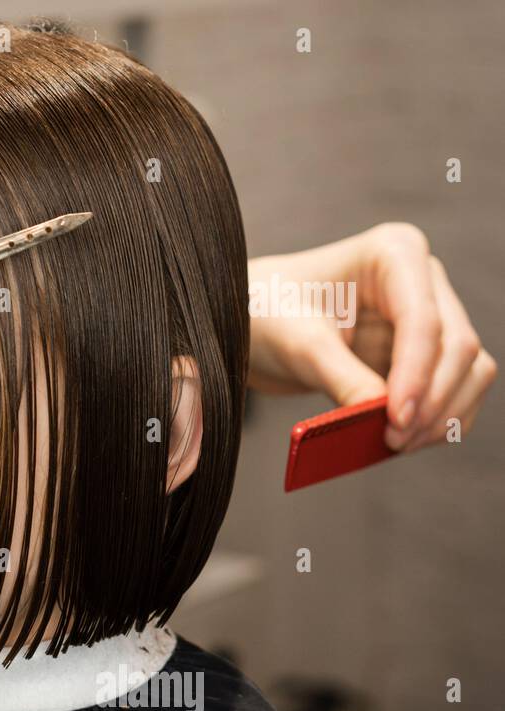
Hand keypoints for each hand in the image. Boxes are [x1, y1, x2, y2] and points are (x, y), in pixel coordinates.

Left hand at [247, 222, 495, 450]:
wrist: (254, 321)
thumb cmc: (269, 314)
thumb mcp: (298, 344)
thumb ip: (342, 378)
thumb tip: (385, 417)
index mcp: (394, 253)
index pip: (423, 319)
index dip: (417, 374)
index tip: (396, 418)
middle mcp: (423, 279)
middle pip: (457, 346)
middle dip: (432, 400)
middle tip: (394, 441)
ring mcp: (431, 314)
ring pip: (469, 370)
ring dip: (443, 414)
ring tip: (396, 444)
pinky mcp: (425, 351)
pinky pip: (455, 388)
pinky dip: (438, 418)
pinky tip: (404, 440)